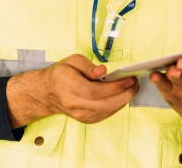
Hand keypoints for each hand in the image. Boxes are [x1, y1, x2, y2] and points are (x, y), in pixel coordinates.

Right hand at [7, 54, 137, 127]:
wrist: (47, 93)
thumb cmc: (60, 75)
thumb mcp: (71, 61)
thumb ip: (88, 65)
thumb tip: (103, 71)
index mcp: (68, 86)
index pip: (96, 90)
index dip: (115, 86)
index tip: (129, 79)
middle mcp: (74, 103)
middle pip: (104, 104)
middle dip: (124, 95)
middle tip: (135, 84)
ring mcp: (80, 115)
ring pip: (107, 111)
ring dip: (123, 100)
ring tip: (131, 89)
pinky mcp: (86, 120)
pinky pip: (105, 114)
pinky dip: (116, 106)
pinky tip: (121, 96)